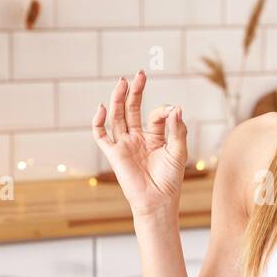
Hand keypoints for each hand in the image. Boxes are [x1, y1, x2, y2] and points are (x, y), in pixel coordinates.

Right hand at [93, 69, 187, 220]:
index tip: (172, 112)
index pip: (155, 115)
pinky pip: (101, 136)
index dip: (163, 110)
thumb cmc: (170, 180)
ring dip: (118, 99)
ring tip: (122, 82)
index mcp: (154, 137)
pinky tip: (102, 107)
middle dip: (135, 92)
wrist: (158, 202)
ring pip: (117, 117)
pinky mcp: (114, 154)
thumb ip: (177, 129)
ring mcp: (124, 145)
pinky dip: (98, 122)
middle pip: (132, 109)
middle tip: (139, 74)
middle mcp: (137, 138)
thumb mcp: (178, 151)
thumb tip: (176, 108)